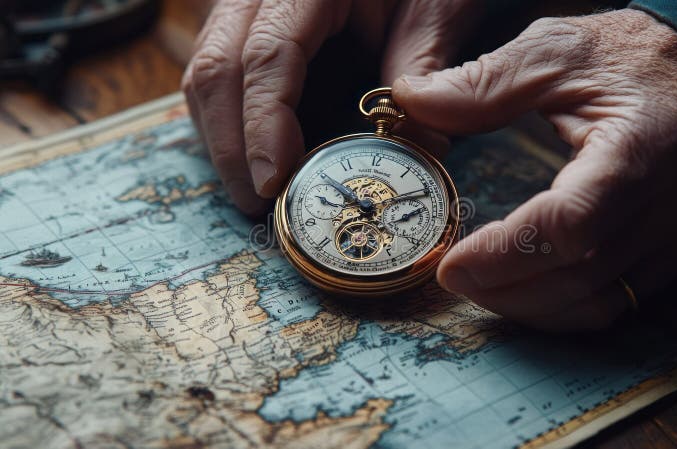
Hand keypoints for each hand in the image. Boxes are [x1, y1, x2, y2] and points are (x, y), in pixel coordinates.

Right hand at [182, 0, 476, 214]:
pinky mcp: (246, 29)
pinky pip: (220, 77)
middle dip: (231, 145)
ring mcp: (247, 8)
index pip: (267, 54)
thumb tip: (419, 145)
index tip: (271, 181)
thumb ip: (425, 66)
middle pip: (217, 67)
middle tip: (258, 205)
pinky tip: (260, 161)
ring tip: (258, 194)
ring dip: (226, 141)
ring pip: (207, 75)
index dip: (263, 123)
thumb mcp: (437, 8)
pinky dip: (233, 125)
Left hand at [393, 9, 676, 330]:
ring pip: (600, 305)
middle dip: (504, 290)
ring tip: (482, 286)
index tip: (451, 262)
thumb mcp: (558, 50)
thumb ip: (485, 81)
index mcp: (635, 152)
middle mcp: (667, 208)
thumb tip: (413, 98)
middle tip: (453, 276)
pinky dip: (566, 306)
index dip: (504, 255)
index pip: (569, 227)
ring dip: (531, 307)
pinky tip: (529, 291)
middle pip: (579, 280)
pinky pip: (622, 302)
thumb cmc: (639, 58)